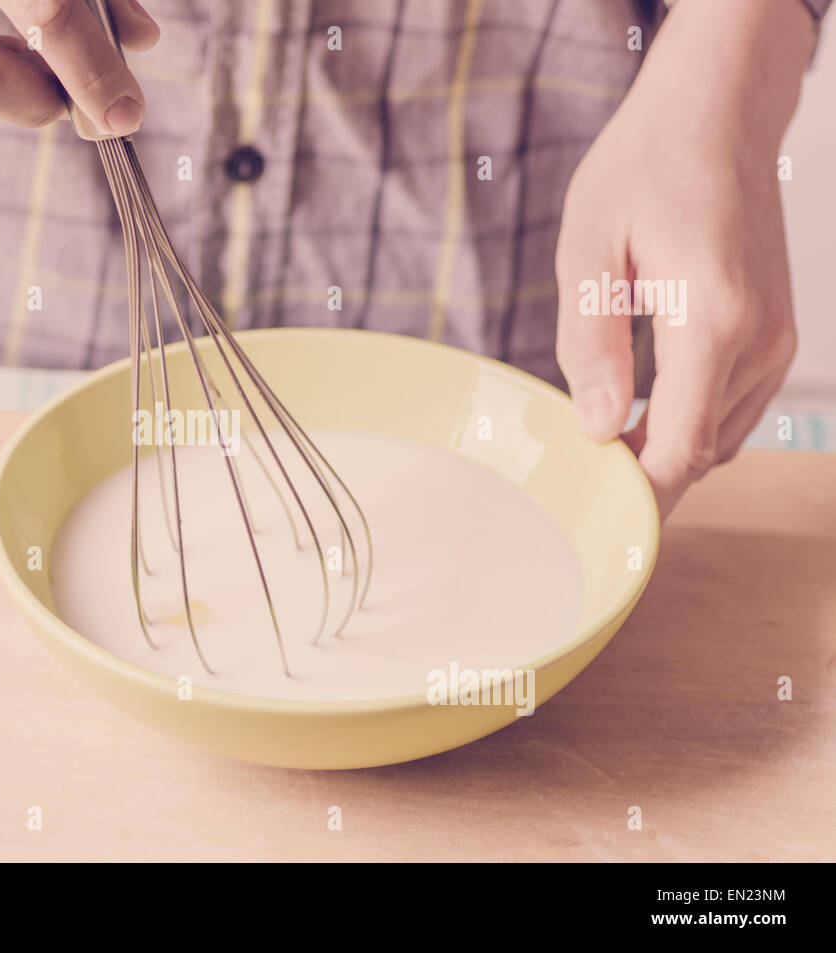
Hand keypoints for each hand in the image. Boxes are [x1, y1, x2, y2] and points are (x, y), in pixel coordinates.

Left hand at [554, 0, 814, 519]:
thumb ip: (593, 345)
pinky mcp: (774, 333)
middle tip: (574, 487)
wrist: (715, 115)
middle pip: (699, 452)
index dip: (636, 497)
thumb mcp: (590, 250)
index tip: (592, 522)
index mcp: (712, 320)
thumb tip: (600, 428)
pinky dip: (687, 420)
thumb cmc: (644, 169)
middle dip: (639, 478)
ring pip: (718, 438)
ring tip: (598, 442)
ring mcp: (775, 338)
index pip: (680, 449)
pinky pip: (731, 407)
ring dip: (663, 449)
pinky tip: (639, 404)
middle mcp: (758, 340)